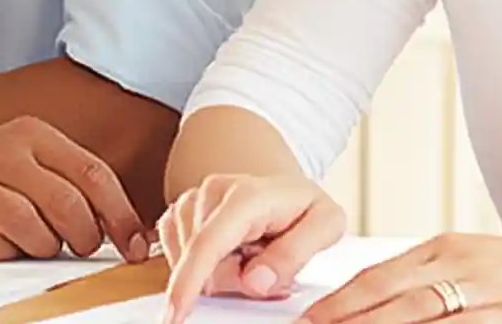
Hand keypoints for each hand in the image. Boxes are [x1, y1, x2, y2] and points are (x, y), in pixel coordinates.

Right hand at [0, 116, 149, 262]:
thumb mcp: (27, 163)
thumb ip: (72, 184)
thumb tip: (131, 228)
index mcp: (32, 134)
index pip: (94, 174)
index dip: (121, 216)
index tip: (135, 248)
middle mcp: (1, 150)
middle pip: (68, 206)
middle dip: (83, 239)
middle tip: (76, 248)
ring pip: (32, 231)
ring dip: (41, 248)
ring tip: (32, 243)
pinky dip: (3, 255)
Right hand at [159, 174, 347, 322]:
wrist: (289, 191)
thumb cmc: (306, 208)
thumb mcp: (325, 226)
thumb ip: (294, 254)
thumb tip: (255, 281)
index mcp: (246, 195)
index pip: (208, 243)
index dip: (188, 281)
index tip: (176, 314)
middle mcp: (213, 191)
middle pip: (201, 262)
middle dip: (232, 278)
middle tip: (266, 265)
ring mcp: (193, 199)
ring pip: (187, 261)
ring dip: (220, 271)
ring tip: (251, 253)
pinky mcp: (182, 211)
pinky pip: (178, 254)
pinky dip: (202, 265)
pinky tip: (229, 253)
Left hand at [299, 233, 501, 322]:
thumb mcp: (479, 260)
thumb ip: (430, 275)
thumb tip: (376, 299)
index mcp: (449, 249)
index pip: (379, 276)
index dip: (339, 301)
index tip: (309, 319)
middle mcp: (466, 269)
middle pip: (391, 301)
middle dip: (347, 323)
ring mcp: (494, 299)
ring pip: (421, 323)